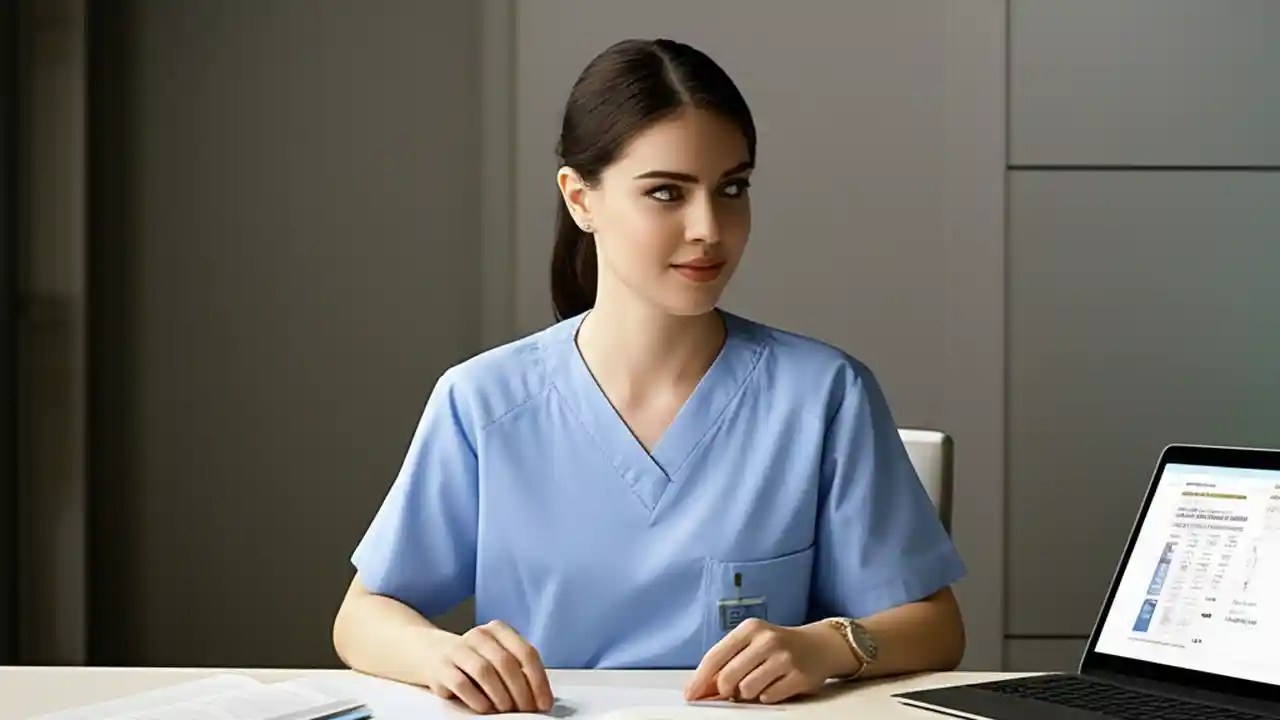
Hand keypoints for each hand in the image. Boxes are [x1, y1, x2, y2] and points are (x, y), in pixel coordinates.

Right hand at [423, 620, 553, 714]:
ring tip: (506, 710)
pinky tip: (485, 708)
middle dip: (520, 692)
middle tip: (526, 710)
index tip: (544, 702)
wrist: (430, 653)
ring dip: (500, 696)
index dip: (538, 681)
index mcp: (499, 630)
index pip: (526, 653)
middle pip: (506, 663)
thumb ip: (517, 669)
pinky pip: (462, 684)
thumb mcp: (496, 656)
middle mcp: (479, 635)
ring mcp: (459, 650)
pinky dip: (478, 700)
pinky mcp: (442, 667)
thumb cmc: (473, 660)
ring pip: (485, 672)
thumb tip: (539, 697)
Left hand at [684, 619, 843, 704]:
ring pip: (747, 690)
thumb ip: (726, 662)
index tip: (690, 694)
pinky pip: (768, 698)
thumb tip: (701, 688)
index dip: (700, 679)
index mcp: (750, 628)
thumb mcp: (751, 644)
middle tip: (733, 690)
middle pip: (728, 677)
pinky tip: (775, 685)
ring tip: (758, 683)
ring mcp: (784, 658)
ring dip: (748, 694)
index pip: (715, 656)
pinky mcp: (799, 676)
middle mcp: (767, 640)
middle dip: (725, 690)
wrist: (818, 646)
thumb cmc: (776, 647)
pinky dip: (767, 697)